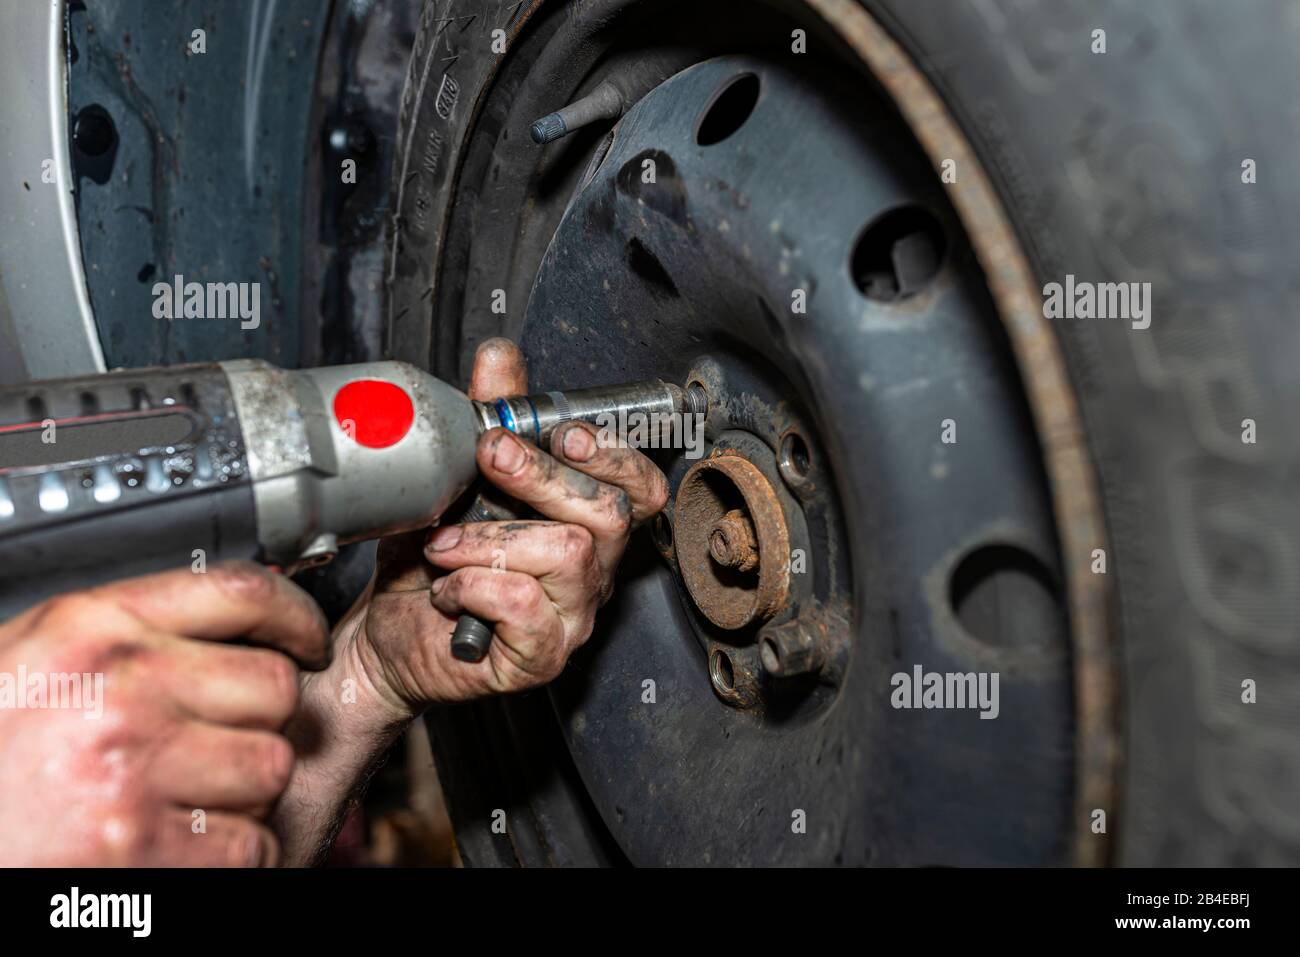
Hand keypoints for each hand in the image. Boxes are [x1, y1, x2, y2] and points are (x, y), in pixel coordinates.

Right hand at [0, 563, 328, 865]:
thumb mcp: (32, 660)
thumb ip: (123, 633)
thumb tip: (223, 622)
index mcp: (92, 629)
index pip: (241, 591)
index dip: (292, 615)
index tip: (303, 636)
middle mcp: (123, 690)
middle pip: (275, 686)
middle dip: (258, 719)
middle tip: (217, 741)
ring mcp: (138, 772)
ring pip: (272, 766)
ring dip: (245, 790)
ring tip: (186, 797)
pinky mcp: (149, 854)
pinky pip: (251, 841)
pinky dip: (230, 853)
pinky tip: (179, 846)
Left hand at [349, 337, 669, 710]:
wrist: (385, 630)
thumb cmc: (431, 558)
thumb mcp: (458, 476)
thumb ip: (491, 417)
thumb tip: (501, 357)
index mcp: (586, 524)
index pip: (640, 488)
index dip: (614, 455)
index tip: (562, 431)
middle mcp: (593, 571)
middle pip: (610, 513)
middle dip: (543, 476)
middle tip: (489, 457)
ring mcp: (572, 616)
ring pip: (568, 554)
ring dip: (492, 537)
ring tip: (443, 543)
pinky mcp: (541, 656)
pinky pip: (524, 606)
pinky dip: (474, 585)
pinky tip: (446, 588)